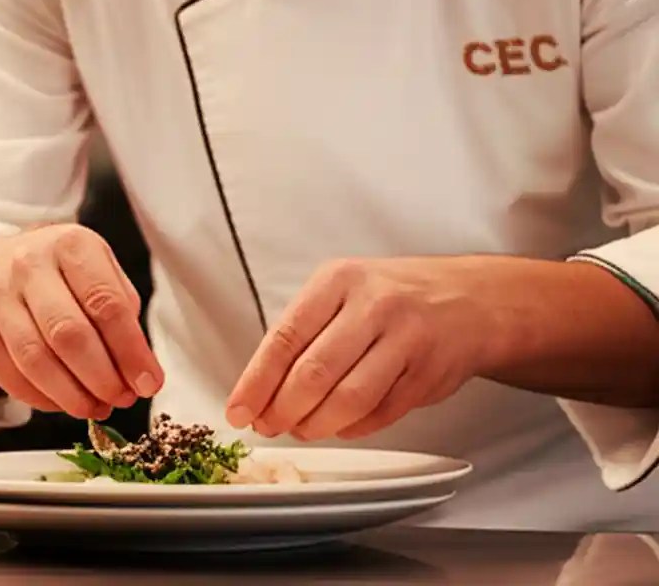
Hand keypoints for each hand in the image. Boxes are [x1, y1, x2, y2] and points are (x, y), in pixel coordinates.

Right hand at [0, 224, 163, 419]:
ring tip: (97, 408)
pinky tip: (64, 402)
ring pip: (35, 360)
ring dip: (72, 396)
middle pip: (68, 335)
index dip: (131, 352)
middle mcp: (27, 265)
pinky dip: (42, 399)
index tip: (149, 382)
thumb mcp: (103, 272)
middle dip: (102, 378)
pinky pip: (10, 376)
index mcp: (70, 245)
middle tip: (122, 399)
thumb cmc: (66, 273)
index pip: (105, 304)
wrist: (5, 261)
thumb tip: (138, 374)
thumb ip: (123, 317)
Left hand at [224, 257, 507, 441]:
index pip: (284, 338)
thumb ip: (303, 333)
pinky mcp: (428, 373)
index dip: (256, 382)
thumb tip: (260, 389)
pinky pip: (380, 413)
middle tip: (268, 426)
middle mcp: (372, 305)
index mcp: (338, 281)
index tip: (239, 410)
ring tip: (301, 429)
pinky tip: (339, 426)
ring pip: (348, 398)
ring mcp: (405, 339)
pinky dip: (352, 427)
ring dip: (316, 424)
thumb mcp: (342, 291)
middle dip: (282, 409)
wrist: (471, 300)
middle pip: (314, 373)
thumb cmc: (394, 297)